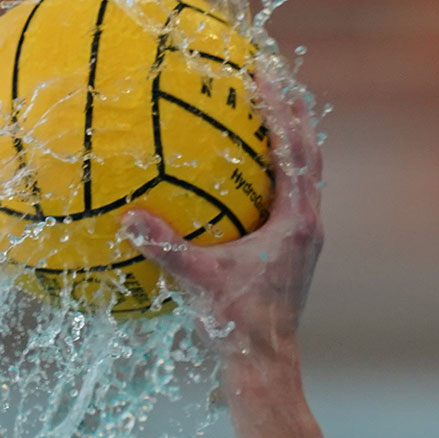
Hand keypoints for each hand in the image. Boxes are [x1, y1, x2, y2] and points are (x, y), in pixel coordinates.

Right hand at [124, 70, 323, 370]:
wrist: (266, 362)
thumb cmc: (238, 325)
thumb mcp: (199, 283)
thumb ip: (167, 249)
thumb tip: (128, 218)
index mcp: (296, 224)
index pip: (294, 154)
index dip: (281, 112)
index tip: (265, 76)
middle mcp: (309, 225)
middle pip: (310, 153)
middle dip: (294, 112)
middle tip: (273, 75)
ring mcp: (306, 237)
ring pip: (306, 174)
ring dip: (292, 139)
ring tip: (270, 106)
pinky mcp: (296, 248)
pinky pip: (292, 195)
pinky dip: (278, 170)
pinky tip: (251, 163)